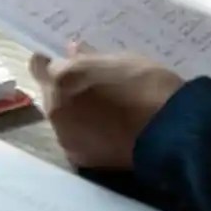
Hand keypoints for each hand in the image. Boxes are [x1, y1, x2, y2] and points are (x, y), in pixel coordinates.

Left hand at [29, 44, 183, 169]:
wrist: (171, 129)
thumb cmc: (148, 85)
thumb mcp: (120, 60)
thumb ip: (90, 58)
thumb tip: (73, 52)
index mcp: (62, 78)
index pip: (39, 65)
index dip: (51, 63)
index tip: (64, 62)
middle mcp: (55, 108)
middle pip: (50, 94)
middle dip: (64, 89)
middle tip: (90, 87)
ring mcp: (65, 135)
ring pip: (61, 118)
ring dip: (73, 113)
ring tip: (103, 111)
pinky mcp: (79, 158)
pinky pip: (74, 138)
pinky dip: (84, 134)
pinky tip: (106, 130)